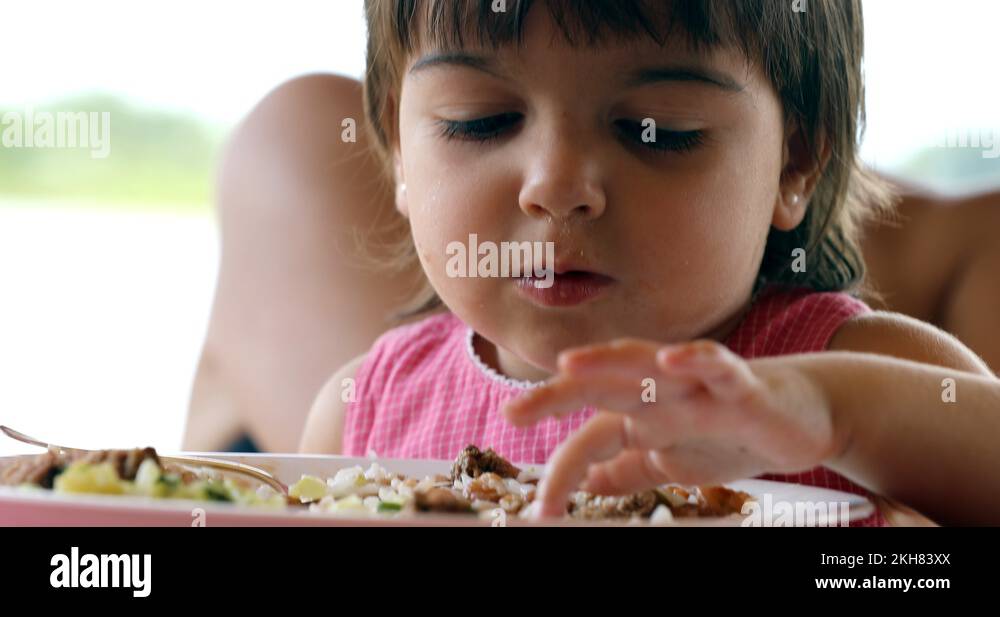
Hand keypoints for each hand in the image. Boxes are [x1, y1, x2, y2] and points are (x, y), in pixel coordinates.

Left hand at [502, 339, 842, 517]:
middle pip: (603, 385)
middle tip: (513, 412)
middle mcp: (661, 391)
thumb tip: (587, 481)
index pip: (591, 437)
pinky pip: (718, 367)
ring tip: (569, 365)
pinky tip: (670, 359)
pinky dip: (696, 360)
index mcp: (641, 411)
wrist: (804, 414)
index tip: (541, 511)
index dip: (563, 470)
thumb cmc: (731, 431)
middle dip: (558, 396)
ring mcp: (699, 384)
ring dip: (609, 362)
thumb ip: (628, 467)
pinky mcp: (743, 385)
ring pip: (649, 366)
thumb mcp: (672, 460)